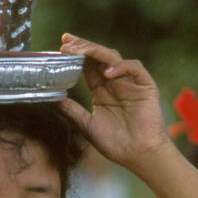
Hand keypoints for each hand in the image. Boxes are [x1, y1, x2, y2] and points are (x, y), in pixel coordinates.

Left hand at [58, 36, 171, 174]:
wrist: (139, 156)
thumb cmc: (115, 144)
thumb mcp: (87, 125)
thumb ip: (71, 110)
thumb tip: (52, 98)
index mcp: (101, 91)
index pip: (86, 67)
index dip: (75, 56)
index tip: (61, 46)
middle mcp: (115, 83)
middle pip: (97, 57)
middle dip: (83, 47)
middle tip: (67, 41)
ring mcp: (130, 82)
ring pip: (113, 58)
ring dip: (96, 52)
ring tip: (80, 51)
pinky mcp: (145, 86)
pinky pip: (133, 68)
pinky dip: (120, 67)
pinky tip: (106, 73)